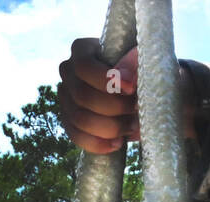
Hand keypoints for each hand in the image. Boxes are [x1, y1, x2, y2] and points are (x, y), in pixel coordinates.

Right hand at [57, 38, 195, 153]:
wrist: (138, 86)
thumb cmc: (141, 66)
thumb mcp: (143, 57)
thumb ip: (136, 61)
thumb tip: (124, 77)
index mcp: (82, 50)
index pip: (84, 66)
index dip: (106, 80)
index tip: (132, 88)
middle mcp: (68, 72)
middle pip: (82, 96)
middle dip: (113, 107)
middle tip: (137, 109)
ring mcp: (65, 98)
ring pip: (80, 119)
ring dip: (110, 127)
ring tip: (133, 126)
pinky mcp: (69, 121)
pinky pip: (77, 137)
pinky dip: (98, 143)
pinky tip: (118, 143)